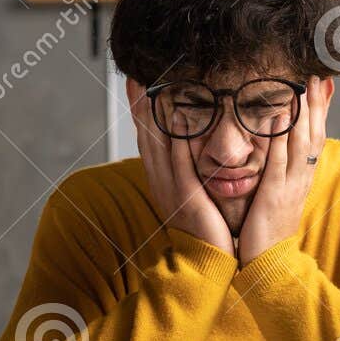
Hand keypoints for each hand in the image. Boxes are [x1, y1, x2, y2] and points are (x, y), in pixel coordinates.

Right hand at [132, 92, 233, 254]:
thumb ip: (188, 173)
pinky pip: (180, 162)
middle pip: (146, 138)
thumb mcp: (191, 196)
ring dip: (153, 116)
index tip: (137, 88)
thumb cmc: (205, 229)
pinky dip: (178, 138)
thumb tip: (189, 151)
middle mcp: (161, 182)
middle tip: (134, 79)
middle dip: (139, 108)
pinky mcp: (187, 196)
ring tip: (150, 88)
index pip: (148, 141)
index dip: (140, 114)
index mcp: (161, 181)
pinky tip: (178, 116)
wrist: (206, 261)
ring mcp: (172, 188)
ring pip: (159, 146)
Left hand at [238, 75, 327, 265]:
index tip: (323, 83)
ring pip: (300, 142)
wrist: (270, 263)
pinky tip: (275, 117)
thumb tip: (284, 154)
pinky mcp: (273, 193)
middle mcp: (302, 178)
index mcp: (304, 178)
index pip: (317, 137)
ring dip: (302, 113)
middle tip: (318, 75)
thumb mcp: (280, 195)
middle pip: (314, 134)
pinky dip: (278, 137)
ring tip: (302, 86)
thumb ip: (282, 172)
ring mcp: (290, 185)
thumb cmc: (269, 230)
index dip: (321, 109)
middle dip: (316, 104)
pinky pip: (277, 159)